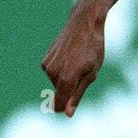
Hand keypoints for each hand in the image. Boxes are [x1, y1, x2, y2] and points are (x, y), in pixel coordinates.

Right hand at [41, 1, 104, 116]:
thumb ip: (77, 95)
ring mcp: (47, 66)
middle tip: (83, 70)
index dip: (66, 107)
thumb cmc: (93, 48)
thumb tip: (67, 114)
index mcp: (66, 79)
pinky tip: (70, 55)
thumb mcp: (91, 74)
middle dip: (71, 89)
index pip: (59, 105)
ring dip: (67, 78)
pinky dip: (61, 70)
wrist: (83, 23)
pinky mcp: (45, 60)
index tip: (74, 100)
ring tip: (78, 60)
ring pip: (57, 84)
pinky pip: (54, 74)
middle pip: (60, 94)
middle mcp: (53, 73)